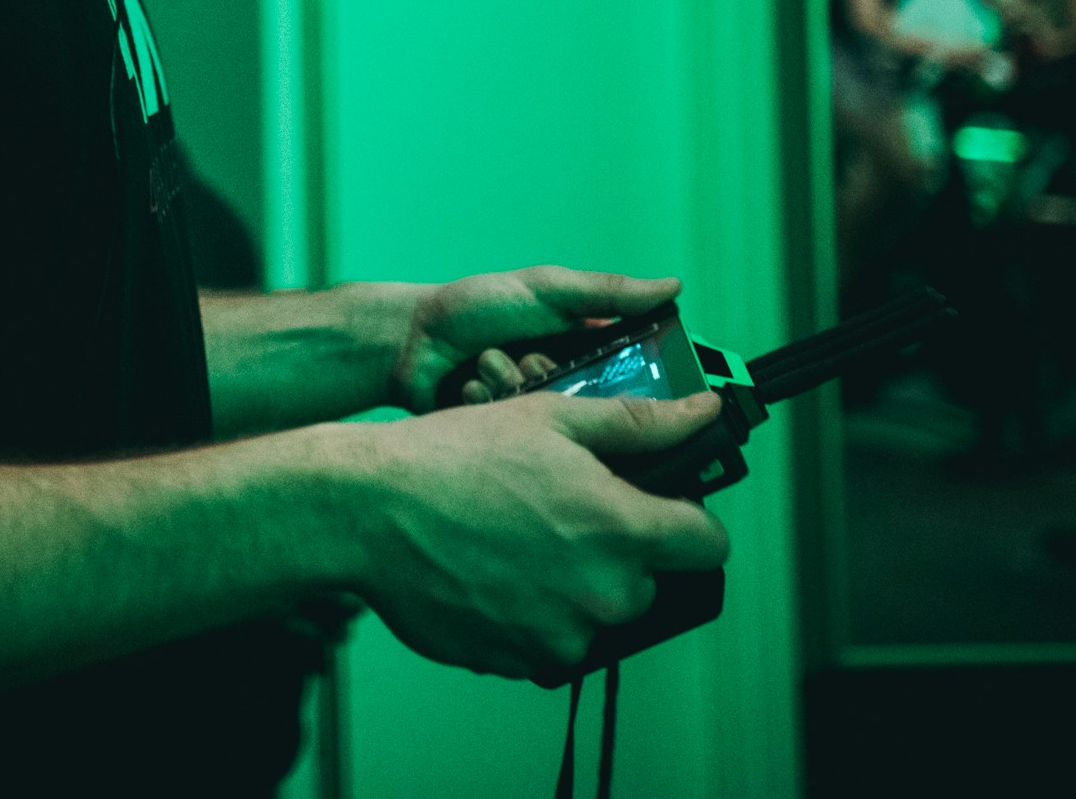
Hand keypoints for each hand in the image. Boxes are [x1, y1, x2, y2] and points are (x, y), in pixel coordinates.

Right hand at [350, 390, 731, 680]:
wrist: (368, 510)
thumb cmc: (453, 456)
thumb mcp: (552, 418)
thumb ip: (639, 423)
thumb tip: (703, 413)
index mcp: (620, 530)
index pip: (707, 546)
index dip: (688, 520)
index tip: (660, 506)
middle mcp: (600, 596)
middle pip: (648, 581)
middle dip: (620, 551)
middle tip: (563, 512)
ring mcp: (558, 638)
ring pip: (596, 614)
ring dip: (573, 585)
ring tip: (517, 539)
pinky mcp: (516, 663)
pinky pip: (548, 641)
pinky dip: (531, 612)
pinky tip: (491, 570)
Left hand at [390, 266, 680, 412]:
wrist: (409, 342)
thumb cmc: (474, 307)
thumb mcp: (543, 289)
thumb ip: (605, 292)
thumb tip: (672, 286)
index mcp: (582, 355)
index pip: (628, 380)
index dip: (625, 380)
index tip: (613, 371)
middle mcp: (563, 390)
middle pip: (592, 408)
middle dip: (556, 380)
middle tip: (533, 361)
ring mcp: (532, 419)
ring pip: (551, 422)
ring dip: (517, 387)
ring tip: (491, 364)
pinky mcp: (502, 442)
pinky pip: (514, 435)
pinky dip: (491, 406)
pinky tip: (471, 387)